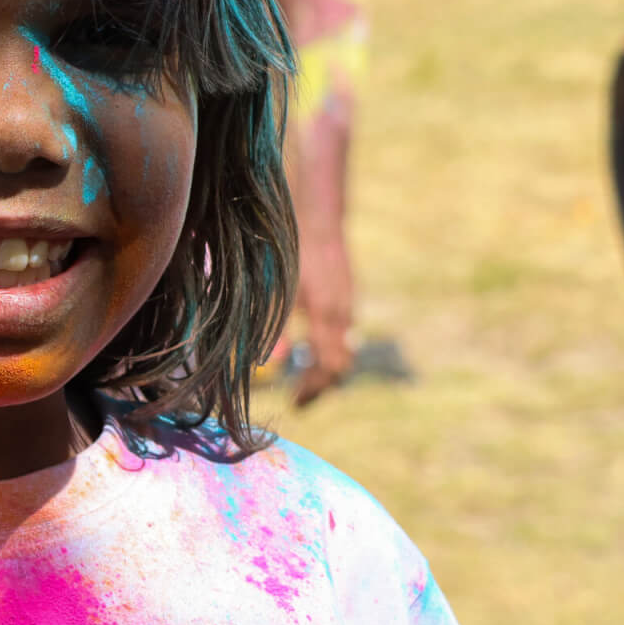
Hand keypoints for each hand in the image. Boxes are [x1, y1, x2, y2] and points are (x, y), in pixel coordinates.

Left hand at [291, 238, 352, 407]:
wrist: (319, 222)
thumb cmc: (293, 256)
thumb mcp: (279, 293)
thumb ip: (276, 329)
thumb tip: (274, 363)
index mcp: (325, 317)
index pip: (329, 369)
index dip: (313, 389)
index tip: (294, 401)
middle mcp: (343, 316)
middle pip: (341, 366)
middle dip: (320, 385)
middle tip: (298, 398)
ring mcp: (349, 307)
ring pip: (344, 352)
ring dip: (325, 369)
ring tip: (302, 379)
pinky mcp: (348, 299)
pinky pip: (343, 336)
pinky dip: (328, 350)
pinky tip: (309, 350)